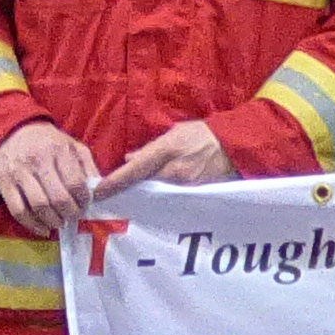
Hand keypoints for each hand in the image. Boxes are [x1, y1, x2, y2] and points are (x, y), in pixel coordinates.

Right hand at [0, 120, 105, 232]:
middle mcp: (38, 160)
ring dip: (53, 221)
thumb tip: (98, 191)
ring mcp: (19, 173)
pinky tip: (43, 229)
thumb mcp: (72, 145)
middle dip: (70, 213)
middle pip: (59, 198)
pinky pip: (18, 211)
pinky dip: (32, 225)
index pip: (75, 183)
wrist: (12, 132)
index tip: (85, 205)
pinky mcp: (4, 184)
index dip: (83, 200)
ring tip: (59, 222)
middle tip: (73, 216)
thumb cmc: (47, 142)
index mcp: (58, 150)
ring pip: (39, 206)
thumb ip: (87, 166)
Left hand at [102, 119, 238, 190]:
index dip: (116, 181)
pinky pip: (172, 201)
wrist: (234, 146)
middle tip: (112, 196)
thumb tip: (129, 159)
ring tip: (134, 197)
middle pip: (143, 187)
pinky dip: (162, 199)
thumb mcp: (174, 133)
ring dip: (145, 196)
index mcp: (167, 150)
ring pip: (157, 196)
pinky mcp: (195, 197)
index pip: (135, 169)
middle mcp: (175, 172)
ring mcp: (186, 187)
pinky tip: (157, 200)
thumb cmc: (202, 135)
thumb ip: (150, 148)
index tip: (99, 191)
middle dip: (129, 192)